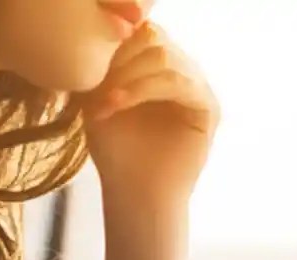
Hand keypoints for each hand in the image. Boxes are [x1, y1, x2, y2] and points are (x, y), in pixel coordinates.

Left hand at [86, 22, 218, 204]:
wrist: (135, 192)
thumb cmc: (116, 149)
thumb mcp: (100, 96)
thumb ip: (107, 63)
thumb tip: (108, 28)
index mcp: (160, 68)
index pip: (143, 32)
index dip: (115, 42)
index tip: (88, 67)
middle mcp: (184, 73)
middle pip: (155, 38)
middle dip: (121, 58)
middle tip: (97, 86)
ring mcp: (198, 89)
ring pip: (166, 56)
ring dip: (129, 75)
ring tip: (106, 100)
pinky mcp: (209, 108)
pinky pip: (178, 81)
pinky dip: (143, 89)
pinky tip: (118, 103)